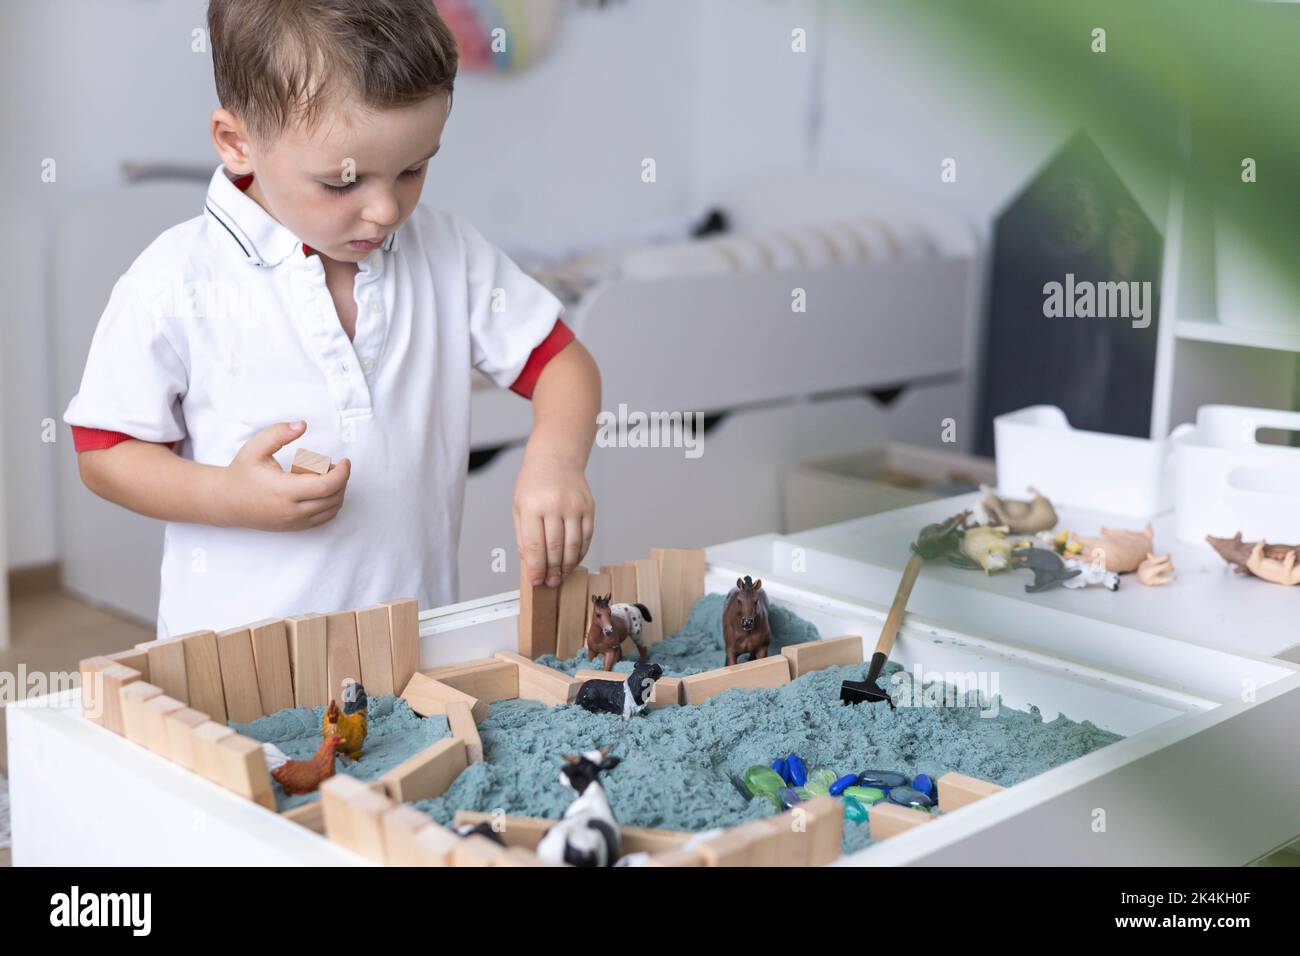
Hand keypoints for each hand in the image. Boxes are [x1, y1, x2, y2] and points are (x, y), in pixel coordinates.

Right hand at [218, 421, 350, 531]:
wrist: (226, 501)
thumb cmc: (242, 473)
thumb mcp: (256, 447)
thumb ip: (279, 433)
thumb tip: (302, 425)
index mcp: (284, 490)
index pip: (326, 486)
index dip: (342, 473)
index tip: (345, 461)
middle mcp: (291, 510)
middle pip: (333, 498)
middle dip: (341, 480)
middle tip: (333, 465)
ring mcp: (294, 522)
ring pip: (331, 510)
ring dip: (338, 492)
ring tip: (326, 475)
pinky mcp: (294, 527)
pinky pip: (323, 518)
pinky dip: (330, 504)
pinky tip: (322, 490)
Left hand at [513, 451, 593, 587]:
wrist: (556, 457)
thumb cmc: (534, 482)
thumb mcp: (519, 506)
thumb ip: (523, 535)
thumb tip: (530, 563)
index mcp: (532, 507)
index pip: (535, 546)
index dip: (536, 568)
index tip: (536, 581)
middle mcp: (554, 506)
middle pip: (555, 548)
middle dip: (552, 570)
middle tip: (550, 582)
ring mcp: (574, 506)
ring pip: (573, 545)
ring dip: (567, 565)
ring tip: (561, 575)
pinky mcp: (588, 507)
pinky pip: (586, 536)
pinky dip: (581, 552)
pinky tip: (573, 560)